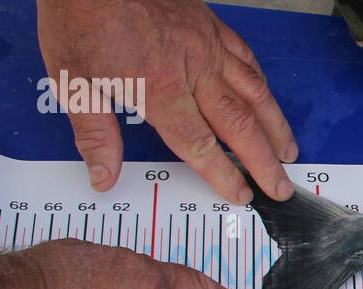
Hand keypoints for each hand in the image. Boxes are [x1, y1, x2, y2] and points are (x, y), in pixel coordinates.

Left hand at [37, 0, 296, 203]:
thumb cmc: (80, 19)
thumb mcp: (73, 81)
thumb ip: (96, 133)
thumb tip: (103, 177)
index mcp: (160, 90)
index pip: (199, 144)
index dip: (223, 174)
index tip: (241, 194)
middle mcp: (194, 70)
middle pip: (239, 125)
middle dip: (264, 162)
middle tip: (282, 187)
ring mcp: (208, 45)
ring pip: (254, 92)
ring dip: (275, 127)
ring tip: (289, 151)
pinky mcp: (210, 25)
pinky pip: (246, 58)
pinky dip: (260, 83)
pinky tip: (267, 98)